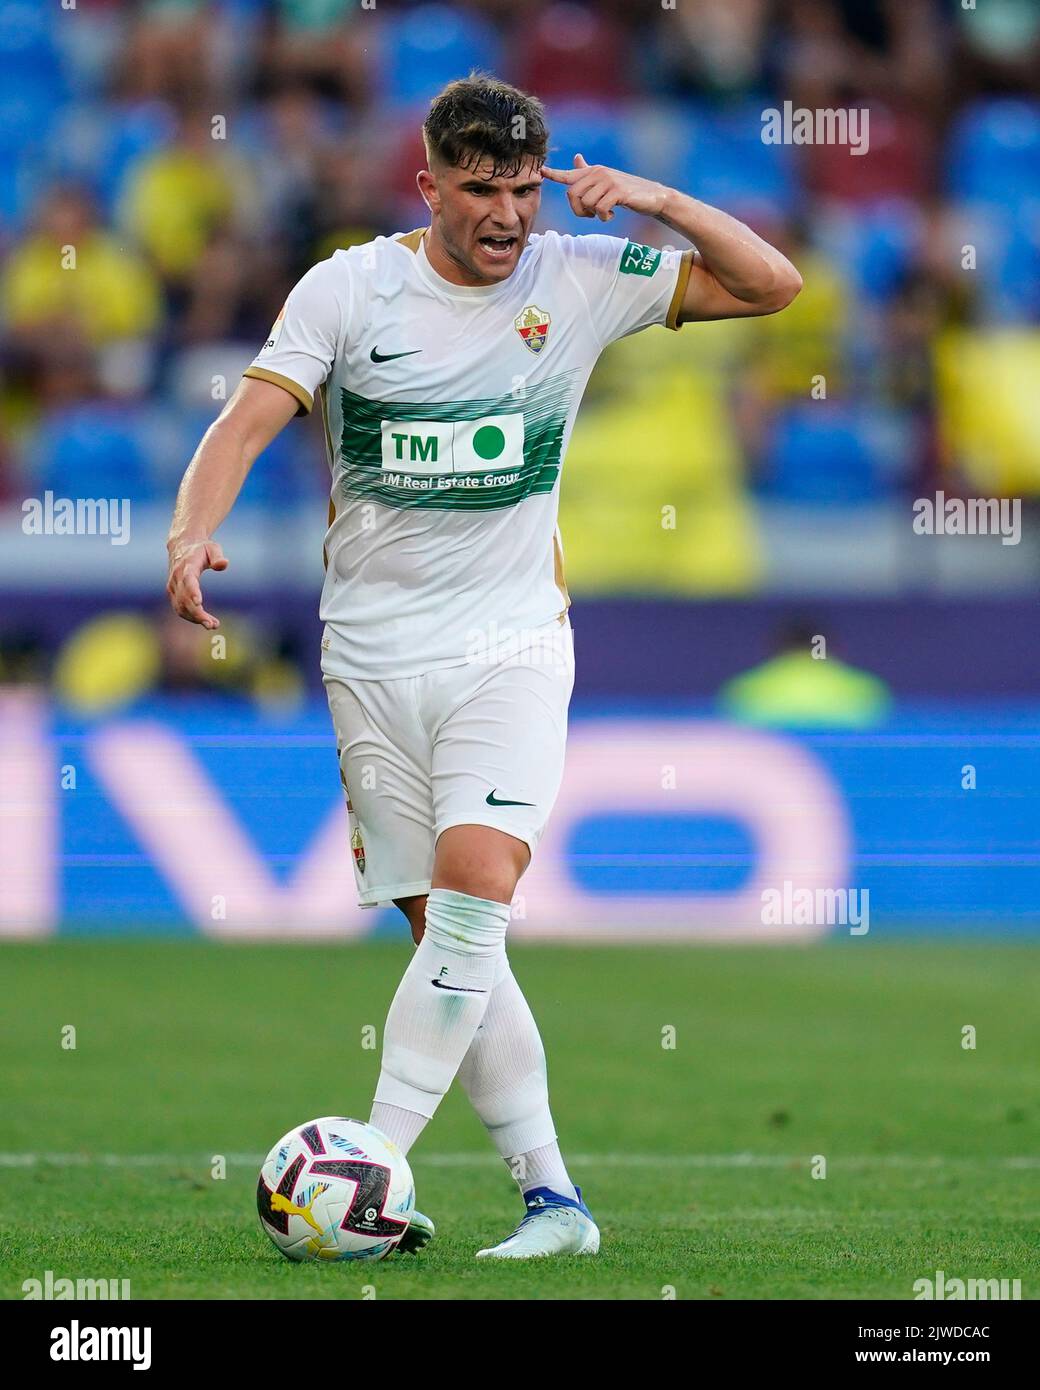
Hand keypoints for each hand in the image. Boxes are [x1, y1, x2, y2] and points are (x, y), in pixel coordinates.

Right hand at [166, 538, 227, 629]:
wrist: (181, 546)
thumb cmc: (201, 549)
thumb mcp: (212, 548)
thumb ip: (218, 557)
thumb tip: (224, 564)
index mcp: (187, 566)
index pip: (188, 580)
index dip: (192, 591)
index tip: (199, 603)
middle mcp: (177, 577)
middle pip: (184, 598)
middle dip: (197, 613)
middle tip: (212, 625)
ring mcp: (172, 586)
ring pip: (181, 607)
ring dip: (195, 618)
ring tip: (213, 625)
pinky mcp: (172, 593)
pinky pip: (179, 608)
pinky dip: (191, 617)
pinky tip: (205, 621)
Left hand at [540, 154, 669, 221]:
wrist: (651, 196)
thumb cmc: (626, 190)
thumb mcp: (606, 181)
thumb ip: (590, 172)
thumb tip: (577, 157)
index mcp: (593, 172)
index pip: (569, 174)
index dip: (554, 174)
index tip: (541, 172)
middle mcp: (598, 173)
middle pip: (572, 195)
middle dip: (578, 211)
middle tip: (591, 215)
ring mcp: (608, 181)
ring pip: (586, 203)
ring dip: (593, 215)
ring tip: (604, 213)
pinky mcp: (618, 191)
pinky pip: (600, 208)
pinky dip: (604, 217)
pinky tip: (611, 215)